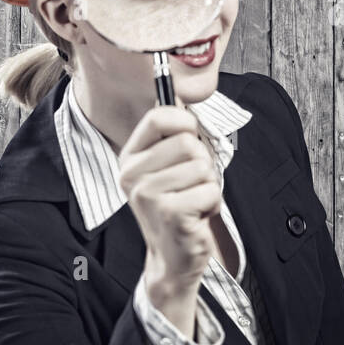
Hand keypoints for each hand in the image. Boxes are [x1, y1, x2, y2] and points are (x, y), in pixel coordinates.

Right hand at [117, 105, 220, 333]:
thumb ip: (174, 136)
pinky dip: (212, 204)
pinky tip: (196, 216)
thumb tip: (181, 88)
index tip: (189, 136)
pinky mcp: (168, 212)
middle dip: (203, 164)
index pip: (158, 116)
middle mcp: (132, 174)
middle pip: (188, 142)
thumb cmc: (178, 206)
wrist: (173, 256)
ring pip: (203, 167)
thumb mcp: (169, 168)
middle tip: (191, 186)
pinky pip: (210, 191)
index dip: (184, 121)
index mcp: (131, 158)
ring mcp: (147, 194)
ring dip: (208, 186)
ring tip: (193, 202)